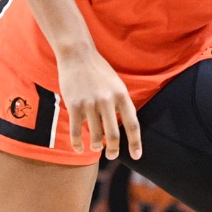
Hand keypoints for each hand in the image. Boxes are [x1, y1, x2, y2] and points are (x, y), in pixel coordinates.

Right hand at [56, 42, 141, 159]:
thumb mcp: (116, 84)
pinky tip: (80, 148)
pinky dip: (78, 143)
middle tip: (112, 156)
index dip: (135, 142)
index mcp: (121, 95)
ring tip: (96, 148)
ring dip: (96, 146)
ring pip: (95, 135)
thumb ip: (121, 104)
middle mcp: (107, 100)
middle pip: (113, 134)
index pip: (132, 124)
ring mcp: (90, 103)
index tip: (137, 156)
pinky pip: (76, 131)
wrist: (77, 55)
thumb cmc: (98, 71)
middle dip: (113, 150)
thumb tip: (122, 128)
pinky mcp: (74, 104)